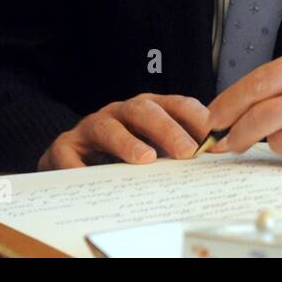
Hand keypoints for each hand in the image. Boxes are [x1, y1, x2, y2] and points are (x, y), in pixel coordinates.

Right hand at [37, 93, 209, 169]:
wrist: (73, 160)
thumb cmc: (122, 153)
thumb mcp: (155, 147)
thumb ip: (180, 147)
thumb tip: (217, 154)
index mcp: (148, 108)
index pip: (177, 104)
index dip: (197, 119)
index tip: (215, 140)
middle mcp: (120, 112)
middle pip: (145, 111)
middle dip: (168, 129)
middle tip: (188, 152)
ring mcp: (91, 127)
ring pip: (109, 127)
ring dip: (127, 142)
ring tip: (145, 159)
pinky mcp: (64, 147)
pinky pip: (68, 153)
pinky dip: (79, 165)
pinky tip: (90, 176)